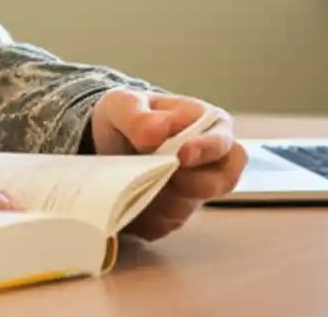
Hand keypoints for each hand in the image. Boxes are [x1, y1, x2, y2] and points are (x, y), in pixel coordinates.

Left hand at [91, 88, 247, 240]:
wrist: (104, 141)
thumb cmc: (126, 115)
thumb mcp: (122, 104)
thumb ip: (138, 116)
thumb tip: (158, 130)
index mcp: (209, 125)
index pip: (222, 144)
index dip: (206, 150)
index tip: (182, 156)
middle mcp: (211, 161)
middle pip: (218, 183)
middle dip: (185, 182)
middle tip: (157, 174)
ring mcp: (195, 190)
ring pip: (188, 206)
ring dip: (160, 198)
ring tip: (135, 181)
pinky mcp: (175, 212)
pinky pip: (166, 223)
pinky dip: (147, 215)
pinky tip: (131, 198)